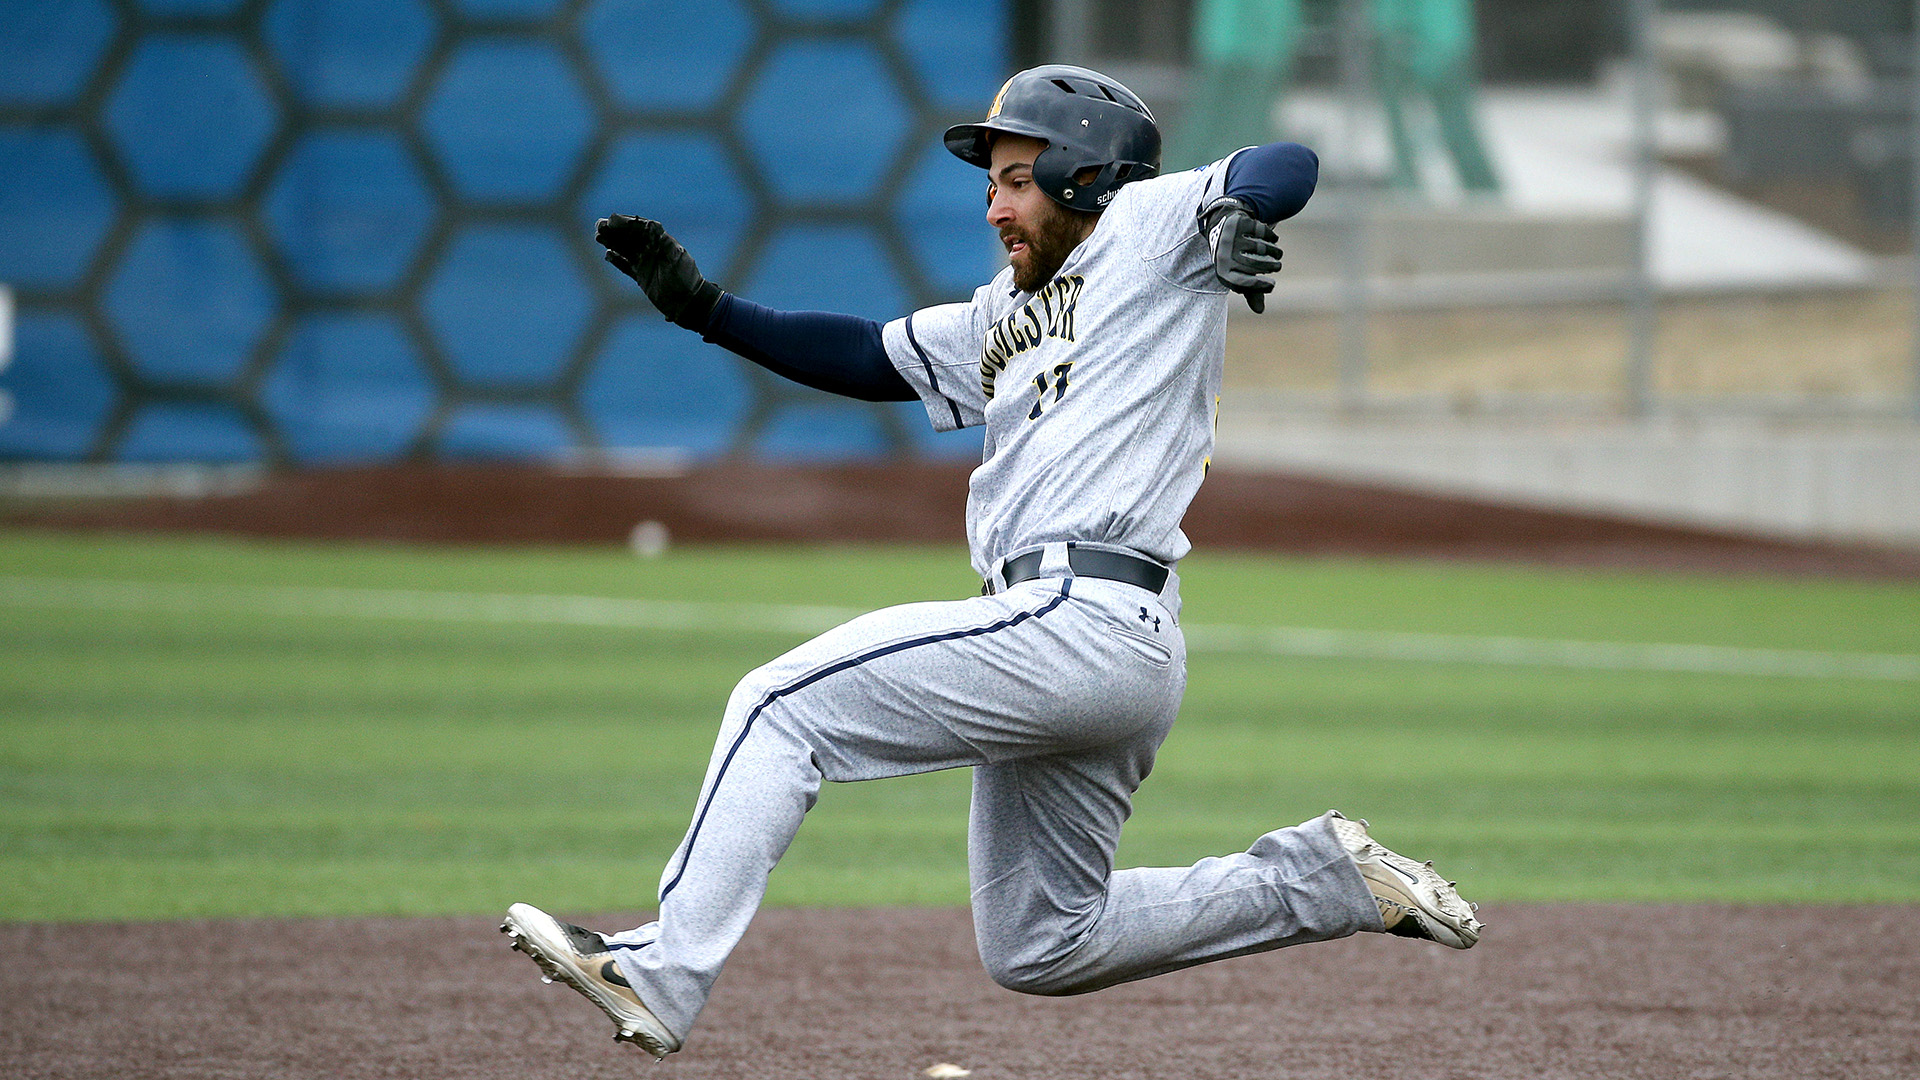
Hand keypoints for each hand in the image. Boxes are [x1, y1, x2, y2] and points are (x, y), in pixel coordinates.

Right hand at [595, 215, 721, 329]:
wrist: (688, 303)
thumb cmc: (685, 278)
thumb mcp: (676, 256)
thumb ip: (662, 240)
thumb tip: (649, 224)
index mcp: (661, 242)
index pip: (641, 227)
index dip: (626, 223)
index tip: (612, 220)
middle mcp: (652, 250)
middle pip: (630, 237)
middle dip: (615, 230)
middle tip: (599, 226)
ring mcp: (646, 263)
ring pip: (625, 249)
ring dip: (612, 242)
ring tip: (598, 236)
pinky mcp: (641, 277)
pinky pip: (625, 266)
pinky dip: (616, 260)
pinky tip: (607, 255)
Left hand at [1199, 196, 1281, 313]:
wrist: (1220, 226)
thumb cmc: (1232, 257)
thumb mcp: (1237, 274)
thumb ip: (1249, 291)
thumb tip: (1260, 311)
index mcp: (1222, 271)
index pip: (1241, 282)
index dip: (1258, 286)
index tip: (1272, 285)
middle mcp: (1224, 255)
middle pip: (1253, 264)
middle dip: (1270, 266)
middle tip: (1277, 266)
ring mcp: (1231, 238)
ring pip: (1259, 247)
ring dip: (1273, 251)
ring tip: (1278, 254)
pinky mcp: (1239, 223)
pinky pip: (1260, 231)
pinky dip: (1270, 236)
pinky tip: (1274, 240)